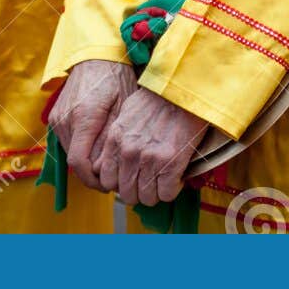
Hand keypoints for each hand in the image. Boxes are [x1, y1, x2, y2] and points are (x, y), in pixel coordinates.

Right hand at [49, 59, 137, 191]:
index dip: (93, 180)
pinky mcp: (54, 116)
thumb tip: (105, 168)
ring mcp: (57, 117)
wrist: (96, 55)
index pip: (79, 163)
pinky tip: (96, 141)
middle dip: (92, 172)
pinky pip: (66, 140)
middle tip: (113, 172)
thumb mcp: (124, 107)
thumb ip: (113, 138)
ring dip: (85, 159)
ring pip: (69, 152)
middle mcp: (65, 119)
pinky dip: (80, 146)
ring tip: (107, 155)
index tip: (108, 184)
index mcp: (84, 116)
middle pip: (74, 160)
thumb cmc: (116, 78)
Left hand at [97, 88, 208, 206]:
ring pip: (147, 198)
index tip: (132, 179)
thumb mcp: (126, 114)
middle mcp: (128, 153)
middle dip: (139, 192)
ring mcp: (148, 159)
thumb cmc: (157, 99)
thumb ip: (116, 138)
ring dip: (157, 193)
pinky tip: (177, 177)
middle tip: (151, 182)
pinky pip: (167, 194)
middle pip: (127, 194)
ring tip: (164, 180)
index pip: (107, 180)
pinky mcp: (170, 164)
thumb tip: (110, 159)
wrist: (182, 91)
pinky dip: (173, 189)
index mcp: (115, 140)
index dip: (121, 183)